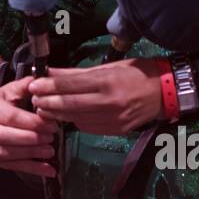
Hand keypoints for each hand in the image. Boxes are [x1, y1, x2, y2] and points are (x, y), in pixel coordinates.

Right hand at [0, 76, 59, 177]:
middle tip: (50, 138)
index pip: (9, 116)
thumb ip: (24, 86)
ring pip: (6, 153)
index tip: (50, 124)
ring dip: (30, 154)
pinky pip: (12, 167)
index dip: (31, 122)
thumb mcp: (7, 90)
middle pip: (4, 136)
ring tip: (49, 151)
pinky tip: (47, 169)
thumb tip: (40, 82)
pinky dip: (32, 169)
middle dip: (30, 139)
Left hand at [27, 60, 163, 134]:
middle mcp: (109, 102)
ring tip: (43, 109)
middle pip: (70, 104)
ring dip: (57, 115)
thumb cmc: (136, 73)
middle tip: (33, 100)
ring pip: (76, 118)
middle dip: (48, 103)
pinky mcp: (115, 130)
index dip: (49, 86)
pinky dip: (74, 121)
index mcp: (107, 81)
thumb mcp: (108, 67)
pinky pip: (87, 127)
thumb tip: (51, 72)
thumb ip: (77, 72)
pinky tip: (66, 116)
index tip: (33, 86)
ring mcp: (113, 119)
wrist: (165, 93)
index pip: (71, 85)